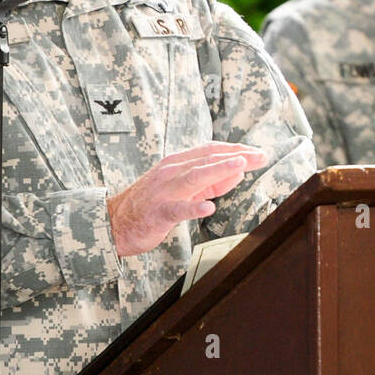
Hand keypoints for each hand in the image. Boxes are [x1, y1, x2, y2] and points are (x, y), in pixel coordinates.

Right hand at [107, 141, 268, 256]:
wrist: (112, 224)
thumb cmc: (150, 207)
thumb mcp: (184, 190)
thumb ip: (211, 182)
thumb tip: (239, 172)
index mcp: (176, 163)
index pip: (211, 150)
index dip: (236, 149)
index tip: (258, 152)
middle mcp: (171, 171)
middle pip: (208, 159)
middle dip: (237, 156)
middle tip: (262, 156)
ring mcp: (164, 191)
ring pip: (194, 176)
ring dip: (219, 169)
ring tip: (241, 166)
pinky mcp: (158, 212)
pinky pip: (177, 209)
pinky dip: (193, 207)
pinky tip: (209, 207)